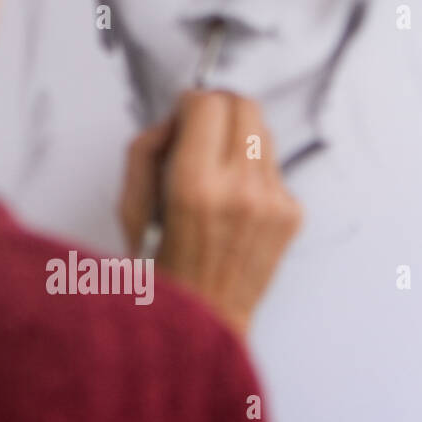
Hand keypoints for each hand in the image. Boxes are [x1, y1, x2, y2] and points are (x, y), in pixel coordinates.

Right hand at [118, 89, 301, 336]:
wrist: (204, 320)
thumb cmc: (161, 270)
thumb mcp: (130, 206)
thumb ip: (146, 150)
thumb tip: (176, 119)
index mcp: (194, 186)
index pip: (207, 104)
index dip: (189, 101)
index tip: (181, 112)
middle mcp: (241, 190)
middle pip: (245, 106)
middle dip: (218, 107)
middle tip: (200, 126)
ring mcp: (273, 202)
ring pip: (263, 131)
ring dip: (237, 136)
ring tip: (214, 167)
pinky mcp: (292, 214)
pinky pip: (274, 168)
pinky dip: (251, 171)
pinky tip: (231, 200)